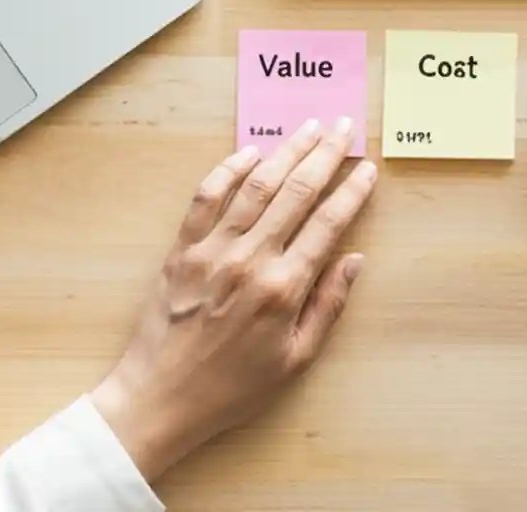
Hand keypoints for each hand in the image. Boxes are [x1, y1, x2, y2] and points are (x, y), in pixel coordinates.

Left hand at [92, 118, 376, 481]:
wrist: (160, 398)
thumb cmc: (232, 389)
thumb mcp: (295, 360)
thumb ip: (327, 306)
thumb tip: (354, 261)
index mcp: (284, 288)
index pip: (328, 224)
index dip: (352, 191)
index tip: (367, 169)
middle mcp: (250, 259)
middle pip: (296, 192)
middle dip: (324, 155)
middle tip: (342, 128)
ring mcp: (213, 250)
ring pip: (256, 185)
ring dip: (285, 152)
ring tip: (307, 127)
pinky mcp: (182, 250)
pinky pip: (207, 197)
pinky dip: (229, 170)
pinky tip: (250, 153)